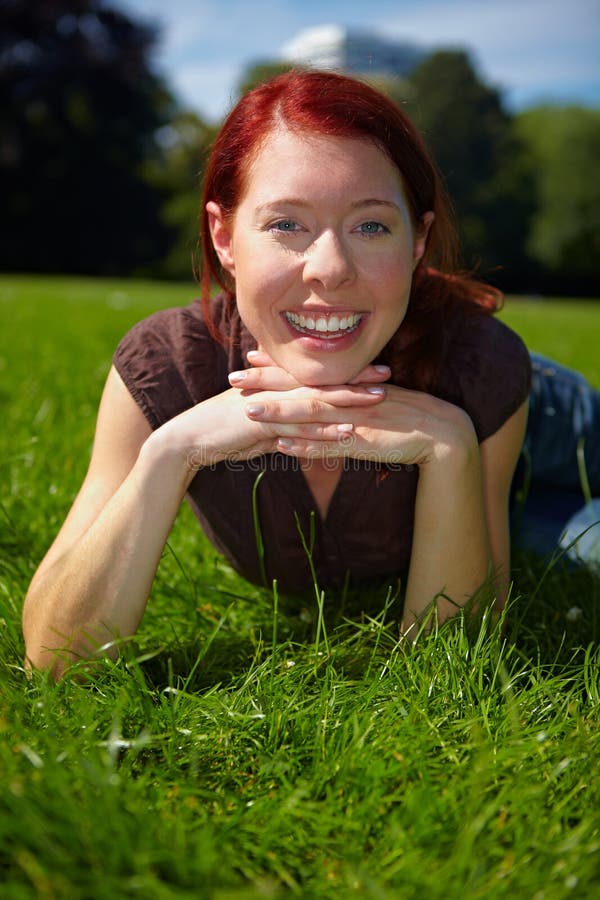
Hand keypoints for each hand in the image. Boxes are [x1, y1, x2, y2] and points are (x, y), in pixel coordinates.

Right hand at [150, 352, 388, 474]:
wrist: (190, 439)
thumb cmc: (222, 431)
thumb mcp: (255, 420)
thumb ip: (278, 418)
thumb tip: (296, 427)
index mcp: (274, 385)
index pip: (316, 375)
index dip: (346, 371)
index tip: (374, 368)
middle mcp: (274, 389)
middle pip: (321, 382)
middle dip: (355, 378)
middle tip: (388, 375)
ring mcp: (268, 406)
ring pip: (314, 401)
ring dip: (348, 401)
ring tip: (378, 400)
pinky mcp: (261, 424)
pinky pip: (298, 428)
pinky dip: (323, 431)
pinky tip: (347, 433)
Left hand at [238, 356, 476, 467]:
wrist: (441, 432)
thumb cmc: (407, 417)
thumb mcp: (373, 399)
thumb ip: (347, 397)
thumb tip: (325, 395)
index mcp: (349, 384)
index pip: (308, 371)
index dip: (278, 365)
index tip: (249, 357)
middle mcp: (348, 397)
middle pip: (301, 386)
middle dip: (266, 382)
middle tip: (233, 376)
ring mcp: (355, 419)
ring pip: (311, 413)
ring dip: (278, 412)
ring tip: (247, 410)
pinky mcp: (364, 442)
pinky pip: (330, 444)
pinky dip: (306, 444)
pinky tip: (282, 445)